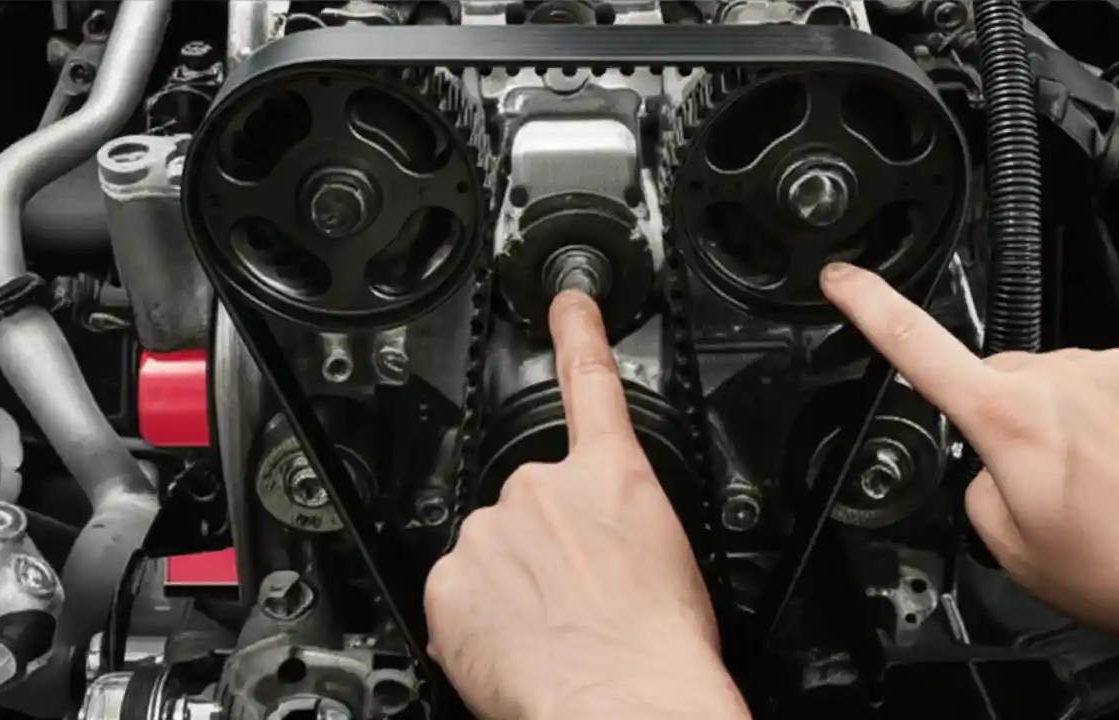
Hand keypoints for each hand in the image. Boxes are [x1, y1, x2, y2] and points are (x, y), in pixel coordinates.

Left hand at [424, 291, 748, 719]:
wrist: (622, 703)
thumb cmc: (658, 649)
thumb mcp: (669, 562)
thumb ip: (618, 529)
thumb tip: (598, 554)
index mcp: (610, 479)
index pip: (590, 383)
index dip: (576, 336)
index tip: (566, 304)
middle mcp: (542, 489)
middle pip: (528, 502)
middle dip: (540, 544)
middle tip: (569, 599)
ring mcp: (490, 532)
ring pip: (490, 550)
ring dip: (508, 584)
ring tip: (548, 632)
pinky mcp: (449, 580)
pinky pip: (456, 593)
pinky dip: (475, 618)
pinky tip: (512, 646)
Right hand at [822, 262, 1118, 668]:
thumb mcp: (1015, 551)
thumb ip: (978, 492)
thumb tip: (990, 467)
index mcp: (1008, 419)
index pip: (916, 346)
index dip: (870, 306)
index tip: (842, 277)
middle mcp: (1063, 378)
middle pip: (1002, 380)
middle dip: (1008, 423)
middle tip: (1048, 490)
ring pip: (1064, 384)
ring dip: (1072, 426)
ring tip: (1111, 490)